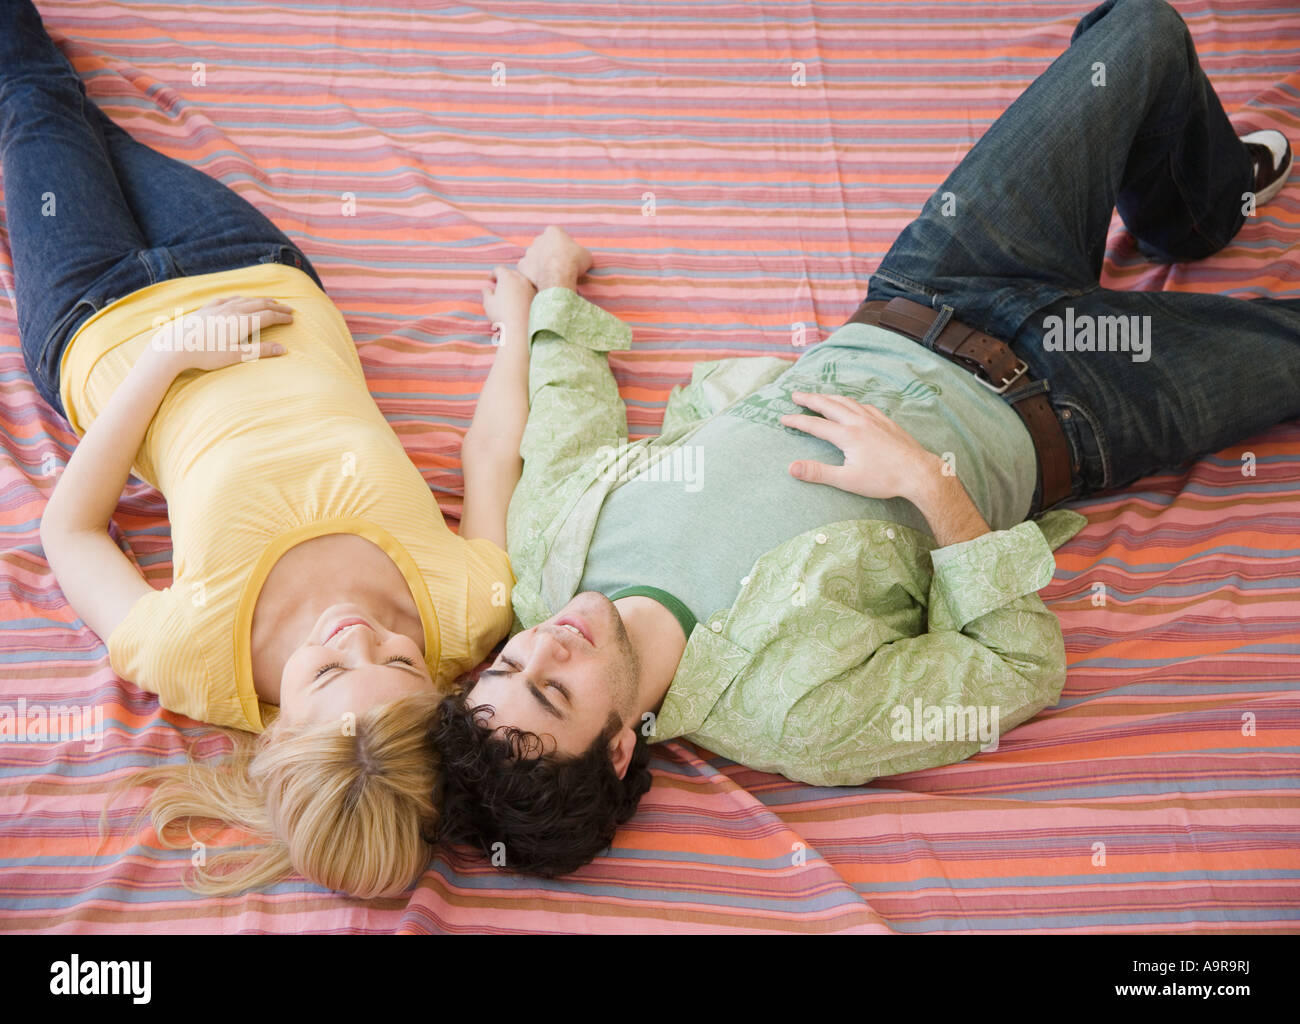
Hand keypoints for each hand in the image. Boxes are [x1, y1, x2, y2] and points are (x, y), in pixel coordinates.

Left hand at [149, 295, 291, 372]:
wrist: (176, 346)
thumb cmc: (206, 354)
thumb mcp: (236, 355)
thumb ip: (261, 351)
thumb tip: (284, 349)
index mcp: (243, 322)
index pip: (268, 316)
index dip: (282, 317)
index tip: (293, 319)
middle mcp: (233, 310)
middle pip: (260, 304)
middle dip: (276, 306)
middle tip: (289, 309)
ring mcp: (219, 307)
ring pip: (245, 299)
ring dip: (260, 300)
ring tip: (270, 302)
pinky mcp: (207, 308)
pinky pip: (228, 298)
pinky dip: (240, 298)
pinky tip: (240, 299)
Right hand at [481, 265, 536, 332]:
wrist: (520, 328)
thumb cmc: (501, 314)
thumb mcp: (488, 302)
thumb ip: (486, 292)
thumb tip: (487, 289)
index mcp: (507, 277)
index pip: (499, 269)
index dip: (493, 274)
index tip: (490, 280)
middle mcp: (520, 278)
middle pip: (511, 273)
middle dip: (504, 278)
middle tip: (499, 286)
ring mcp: (530, 287)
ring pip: (521, 281)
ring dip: (515, 284)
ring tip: (509, 293)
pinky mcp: (537, 296)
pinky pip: (528, 290)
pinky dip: (523, 292)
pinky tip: (519, 301)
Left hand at [517, 226, 591, 291]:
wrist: (558, 276)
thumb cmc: (574, 262)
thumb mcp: (585, 254)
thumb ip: (579, 252)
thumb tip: (580, 257)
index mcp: (553, 231)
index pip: (558, 236)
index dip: (564, 246)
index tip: (568, 256)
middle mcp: (538, 239)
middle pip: (544, 246)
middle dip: (550, 254)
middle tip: (559, 266)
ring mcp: (529, 252)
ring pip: (534, 257)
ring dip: (540, 264)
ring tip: (550, 275)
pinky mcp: (522, 266)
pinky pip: (527, 269)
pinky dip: (532, 274)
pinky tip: (541, 280)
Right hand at [780, 390, 943, 503]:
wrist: (918, 472)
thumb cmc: (883, 479)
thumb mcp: (847, 480)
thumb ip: (818, 473)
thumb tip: (791, 467)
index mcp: (847, 435)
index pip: (815, 425)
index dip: (797, 421)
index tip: (782, 418)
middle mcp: (859, 422)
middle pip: (829, 405)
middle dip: (810, 399)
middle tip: (795, 395)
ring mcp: (874, 419)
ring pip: (847, 401)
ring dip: (829, 397)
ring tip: (819, 397)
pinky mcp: (886, 421)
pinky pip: (863, 405)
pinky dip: (850, 402)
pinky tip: (851, 405)